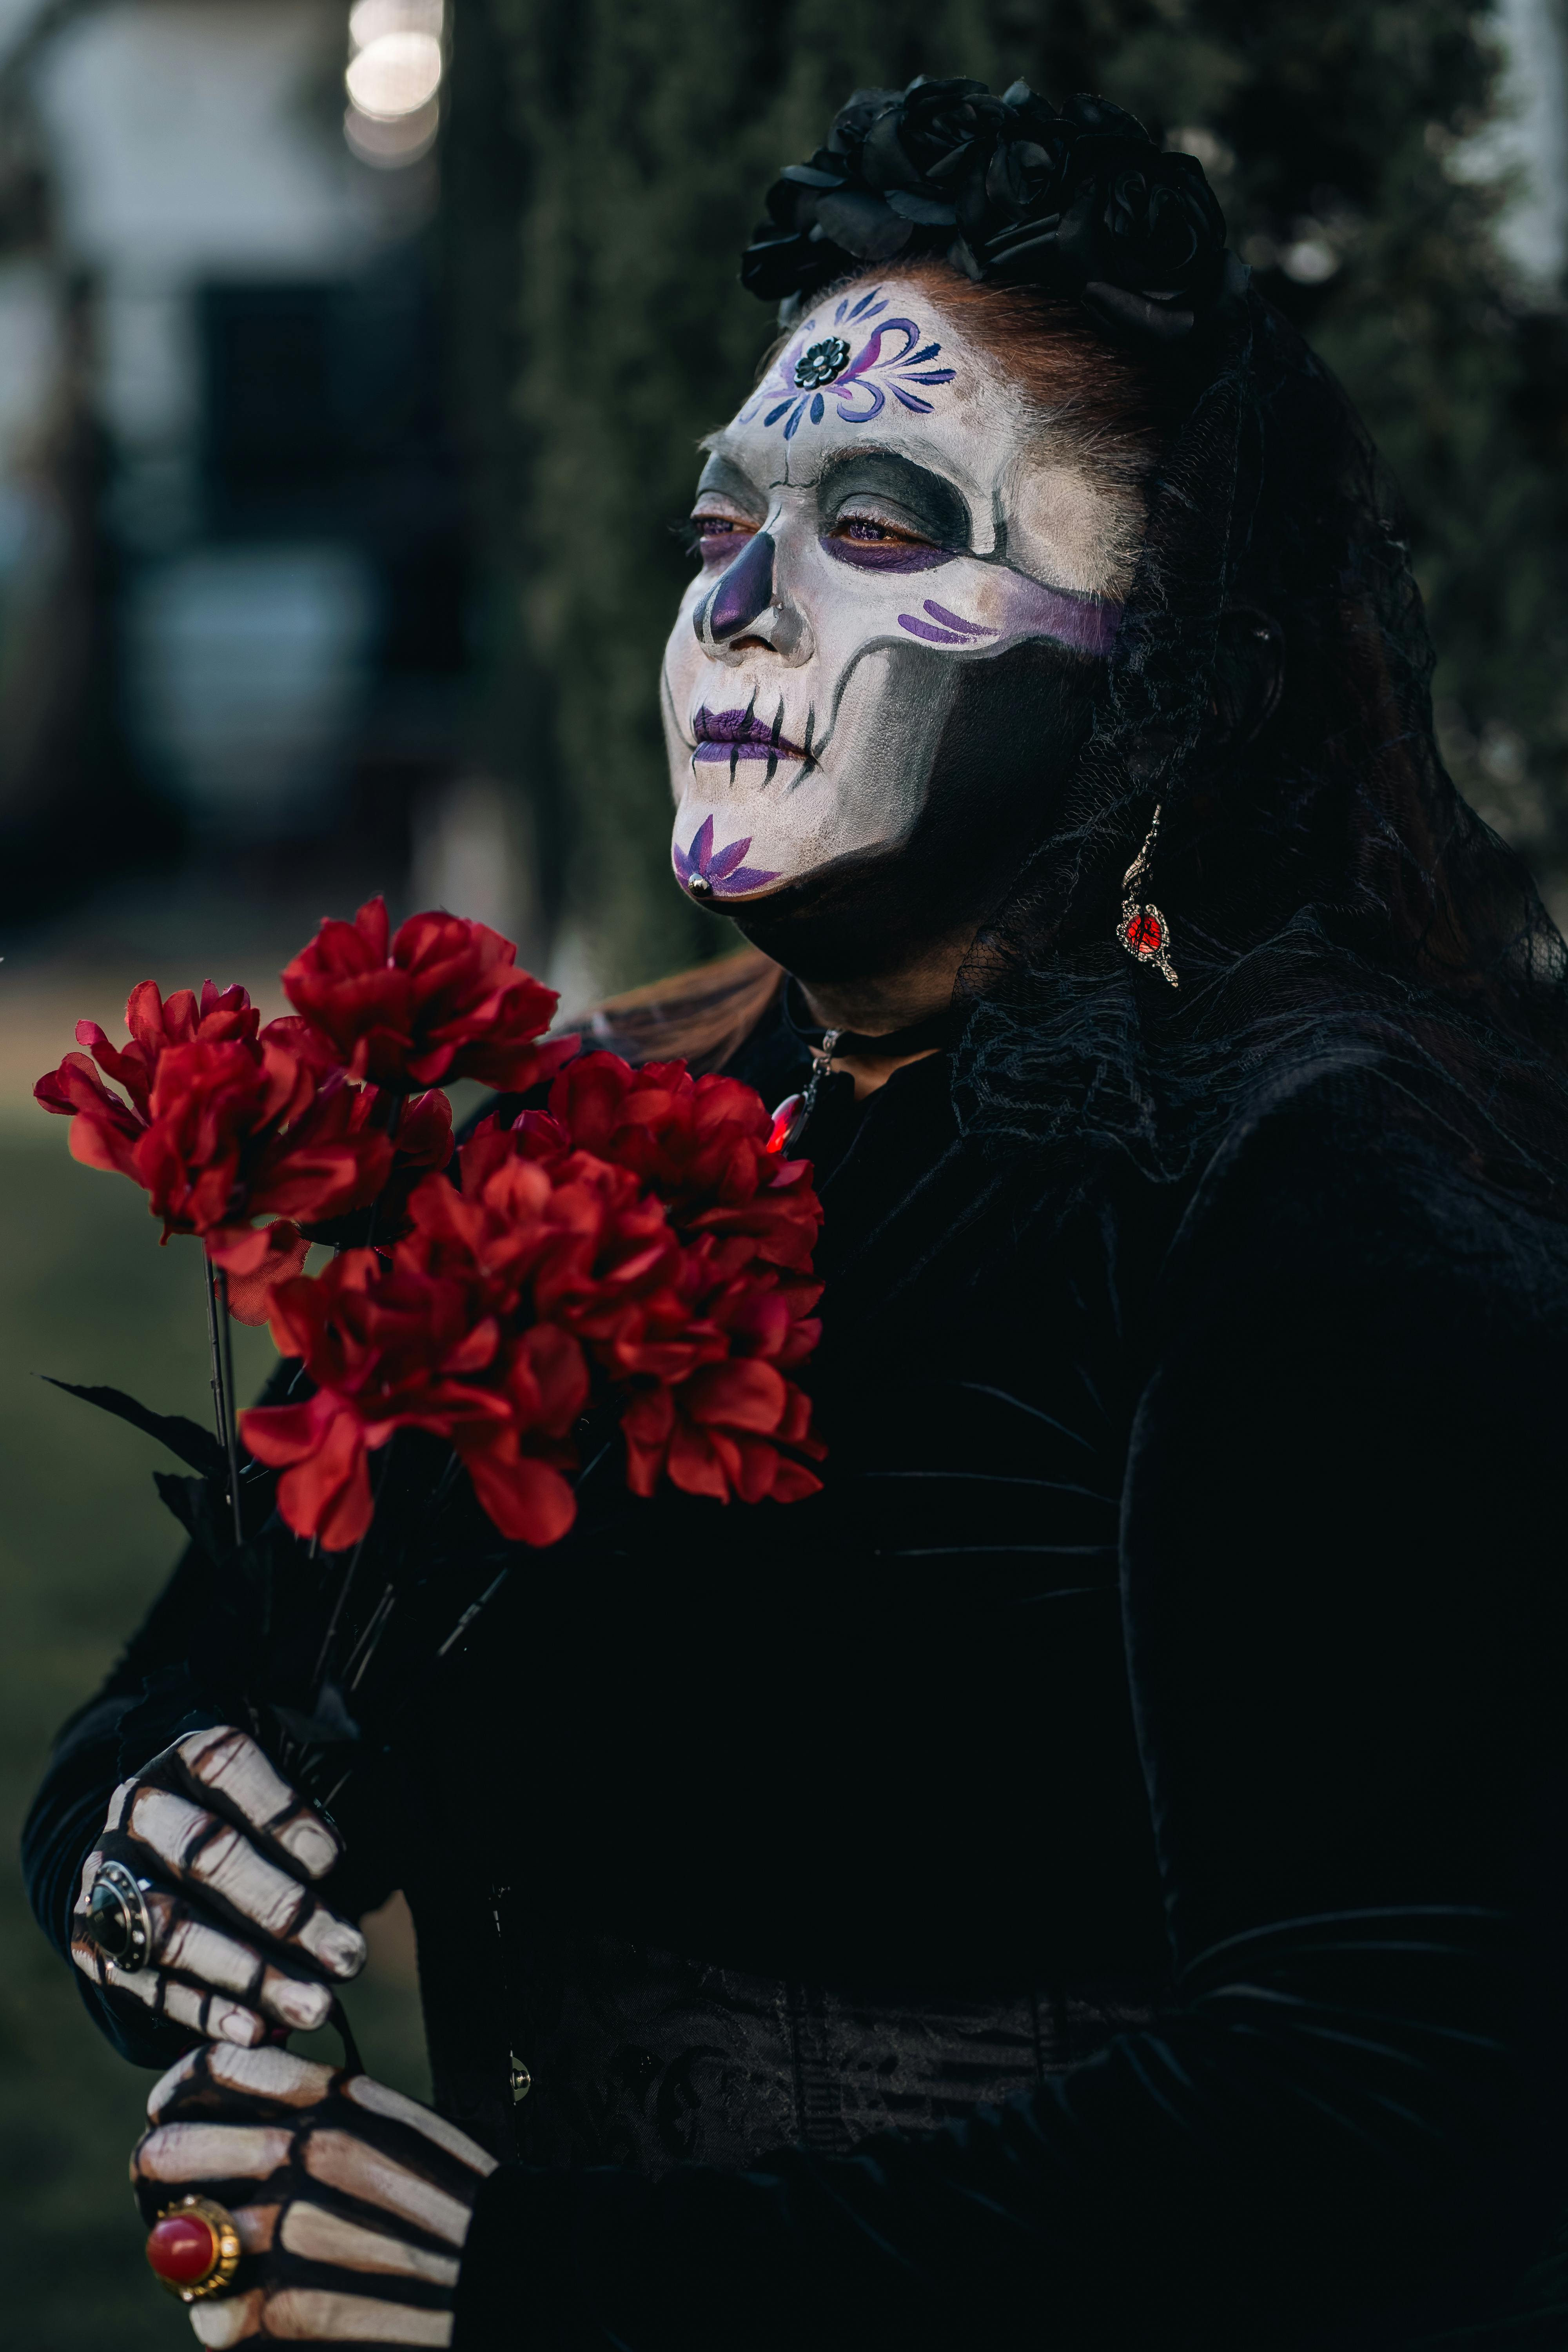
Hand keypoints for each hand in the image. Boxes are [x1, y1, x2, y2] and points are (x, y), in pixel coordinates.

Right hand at [73, 1726, 365, 2043]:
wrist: (152, 1864)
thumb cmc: (248, 1831)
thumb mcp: (278, 1807)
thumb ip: (312, 1828)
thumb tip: (351, 1869)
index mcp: (184, 1759)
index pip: (227, 1768)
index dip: (280, 1814)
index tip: (336, 1862)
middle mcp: (139, 1812)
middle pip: (205, 1855)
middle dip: (282, 1911)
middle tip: (350, 1957)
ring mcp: (107, 1879)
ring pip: (173, 1928)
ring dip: (249, 1973)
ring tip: (317, 2006)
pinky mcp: (93, 1946)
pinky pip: (147, 1985)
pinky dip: (204, 2011)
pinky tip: (256, 2031)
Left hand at [132, 2042, 494, 2345]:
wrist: (517, 2271)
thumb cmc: (450, 2197)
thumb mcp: (389, 2123)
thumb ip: (306, 2114)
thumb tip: (206, 2123)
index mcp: (333, 2100)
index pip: (211, 2067)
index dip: (175, 2094)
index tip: (172, 2120)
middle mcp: (305, 2153)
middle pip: (167, 2153)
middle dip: (158, 2183)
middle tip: (179, 2208)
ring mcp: (291, 2233)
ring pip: (182, 2245)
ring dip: (199, 2266)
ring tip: (237, 2274)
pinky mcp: (285, 2311)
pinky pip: (212, 2319)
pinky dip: (228, 2325)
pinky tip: (268, 2318)